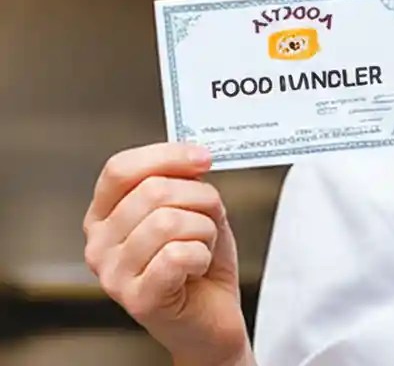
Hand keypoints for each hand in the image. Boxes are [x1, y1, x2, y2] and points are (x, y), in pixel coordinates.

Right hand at [84, 143, 252, 365]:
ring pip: (169, 221)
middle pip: (153, 191)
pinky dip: (202, 255)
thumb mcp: (194, 210)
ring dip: (204, 230)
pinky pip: (178, 254)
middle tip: (209, 221)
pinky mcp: (138, 299)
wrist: (212, 319)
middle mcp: (99, 244)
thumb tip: (192, 156)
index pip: (120, 169)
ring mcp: (113, 274)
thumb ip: (185, 182)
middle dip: (200, 199)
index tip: (203, 159)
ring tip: (202, 248)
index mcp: (104, 216)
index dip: (166, 156)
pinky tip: (197, 268)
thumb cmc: (199, 263)